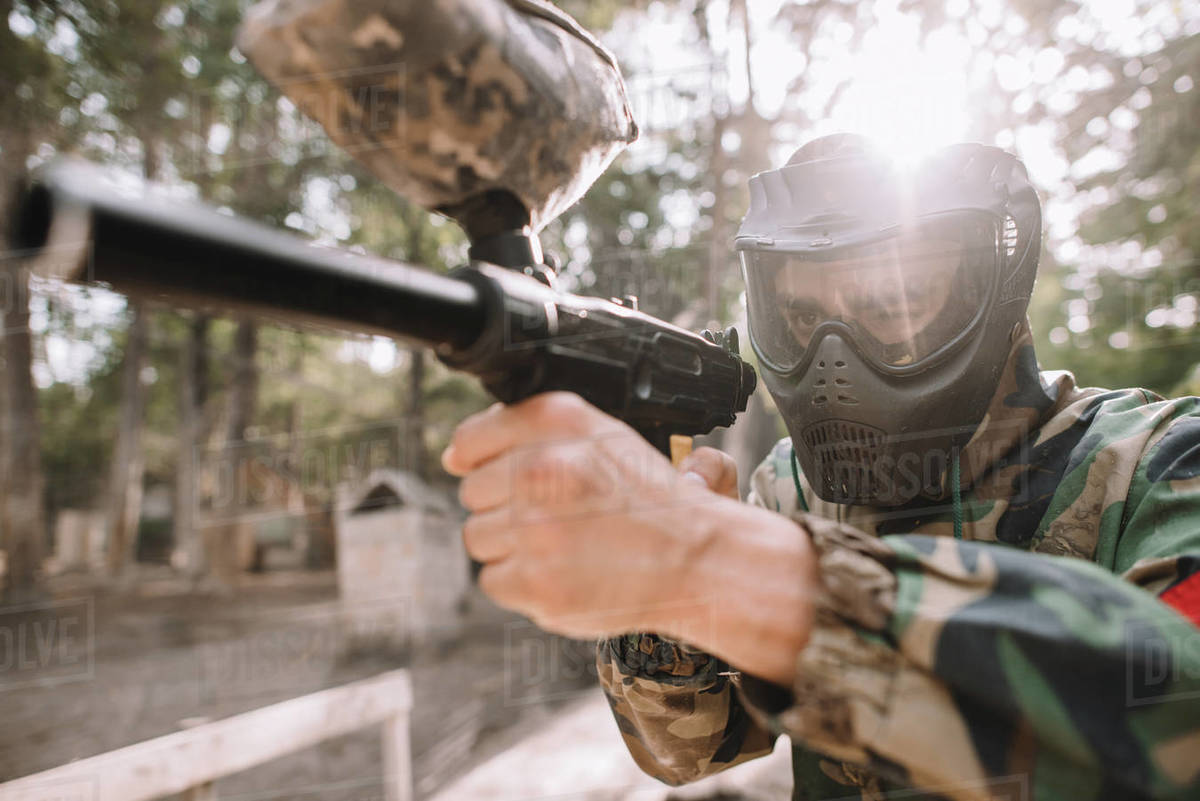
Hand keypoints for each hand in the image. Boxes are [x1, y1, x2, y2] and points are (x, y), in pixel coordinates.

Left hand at [443, 392, 727, 638]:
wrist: (699, 558)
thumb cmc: (651, 501)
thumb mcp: (602, 435)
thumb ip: (527, 431)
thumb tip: (454, 456)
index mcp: (559, 422)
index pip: (473, 438)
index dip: (486, 460)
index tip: (508, 476)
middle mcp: (542, 468)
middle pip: (473, 491)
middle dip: (507, 505)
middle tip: (557, 516)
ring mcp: (535, 528)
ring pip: (478, 537)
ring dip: (513, 546)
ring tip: (563, 545)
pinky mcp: (534, 581)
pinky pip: (493, 580)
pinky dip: (521, 583)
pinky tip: (563, 571)